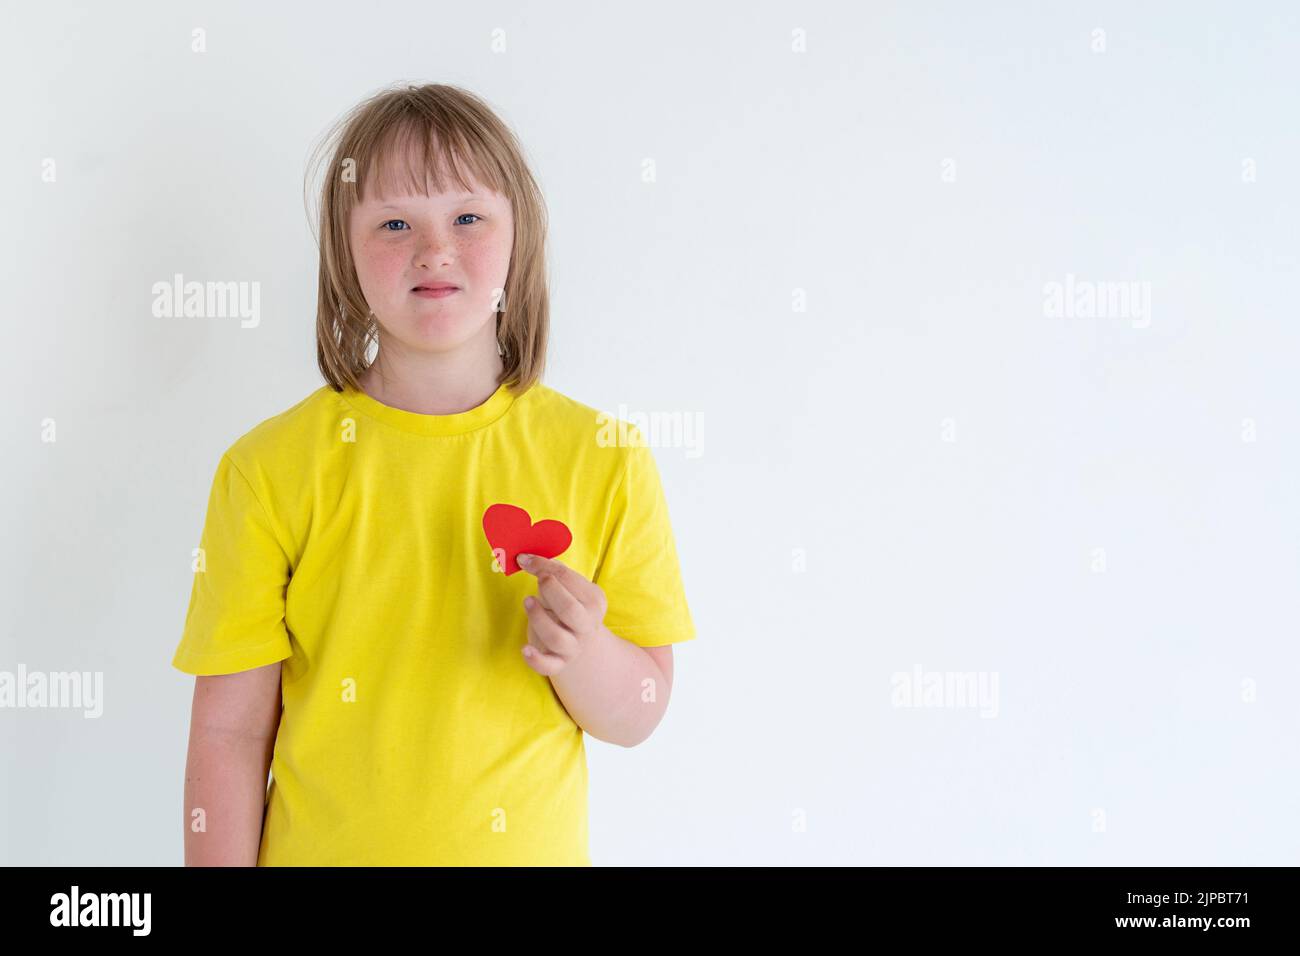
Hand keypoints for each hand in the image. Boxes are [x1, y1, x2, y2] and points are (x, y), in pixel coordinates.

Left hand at [516, 553, 607, 675]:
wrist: (584, 643)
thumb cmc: (571, 606)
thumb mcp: (572, 588)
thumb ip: (557, 573)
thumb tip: (532, 557)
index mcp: (594, 601)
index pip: (569, 579)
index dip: (544, 566)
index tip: (524, 559)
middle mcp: (586, 625)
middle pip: (569, 609)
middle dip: (550, 591)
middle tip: (538, 580)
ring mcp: (573, 646)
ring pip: (555, 636)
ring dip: (537, 618)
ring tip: (528, 601)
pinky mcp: (559, 663)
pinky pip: (548, 666)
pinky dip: (536, 660)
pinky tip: (525, 649)